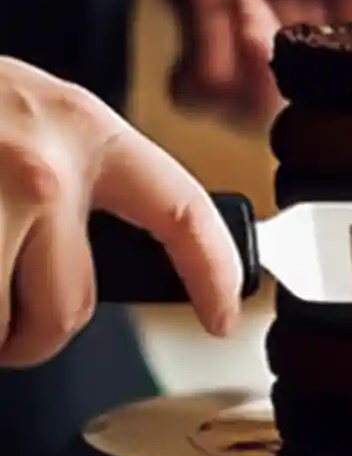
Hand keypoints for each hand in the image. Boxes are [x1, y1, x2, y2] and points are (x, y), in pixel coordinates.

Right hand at [0, 58, 241, 366]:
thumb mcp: (31, 120)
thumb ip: (78, 179)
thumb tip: (106, 268)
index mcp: (85, 131)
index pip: (182, 210)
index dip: (212, 271)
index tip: (225, 315)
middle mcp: (44, 168)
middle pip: (70, 308)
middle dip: (36, 336)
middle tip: (12, 329)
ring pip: (2, 327)